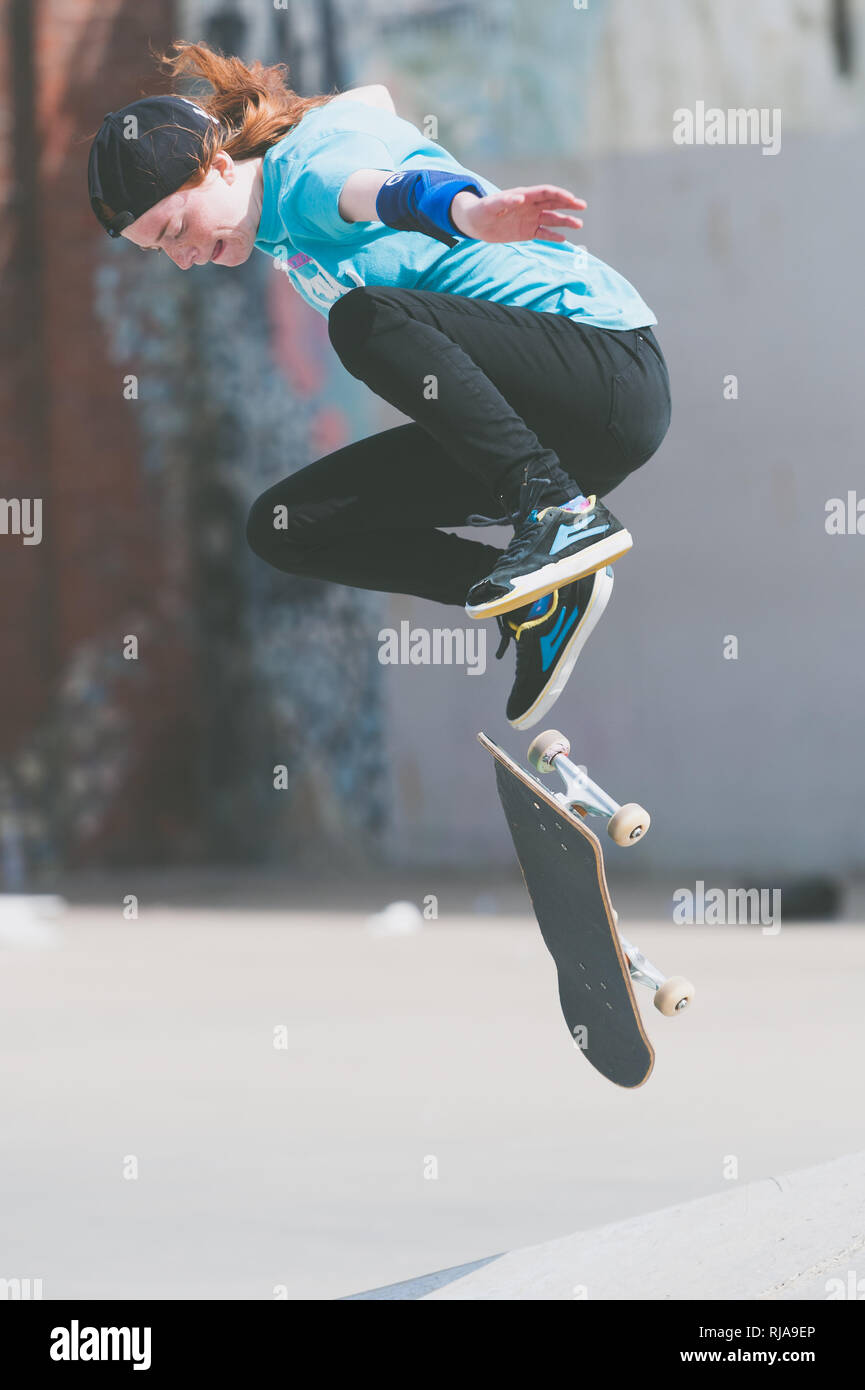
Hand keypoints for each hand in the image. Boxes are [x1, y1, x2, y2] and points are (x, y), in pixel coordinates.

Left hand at [450, 184, 585, 243]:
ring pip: (551, 219)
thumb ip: (505, 201)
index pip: (546, 193)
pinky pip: (542, 234)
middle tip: (582, 206)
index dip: (559, 195)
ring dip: (565, 221)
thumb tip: (521, 198)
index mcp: (524, 196)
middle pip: (553, 203)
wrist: (474, 223)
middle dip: (568, 204)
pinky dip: (552, 236)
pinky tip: (563, 239)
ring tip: (579, 224)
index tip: (572, 199)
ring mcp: (529, 219)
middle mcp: (530, 206)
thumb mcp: (490, 206)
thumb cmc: (481, 210)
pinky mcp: (526, 232)